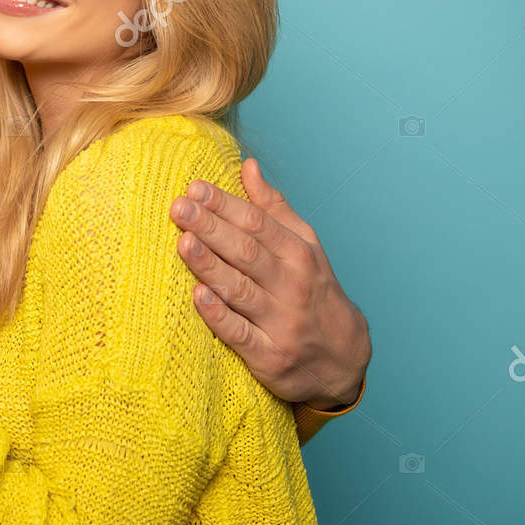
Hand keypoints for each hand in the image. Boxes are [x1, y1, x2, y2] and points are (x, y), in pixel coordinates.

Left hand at [172, 158, 370, 409]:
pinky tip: (198, 296)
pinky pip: (240, 334)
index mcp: (299, 254)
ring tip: (184, 242)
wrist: (344, 358)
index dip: (225, 205)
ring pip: (240, 290)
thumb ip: (273, 208)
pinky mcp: (269, 356)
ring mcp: (281, 322)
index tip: (195, 188)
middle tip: (179, 208)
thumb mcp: (304, 246)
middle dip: (211, 228)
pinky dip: (219, 315)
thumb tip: (248, 166)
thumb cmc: (314, 291)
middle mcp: (292, 285)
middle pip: (246, 252)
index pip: (257, 223)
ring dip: (211, 265)